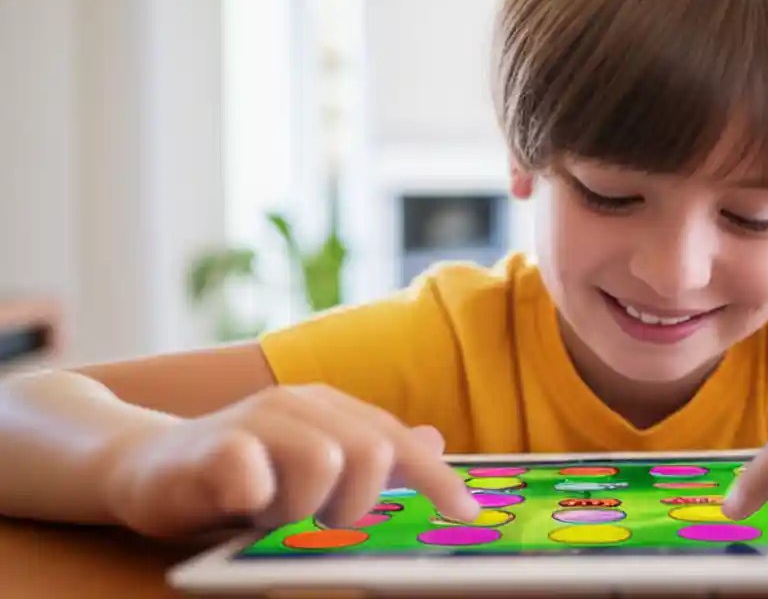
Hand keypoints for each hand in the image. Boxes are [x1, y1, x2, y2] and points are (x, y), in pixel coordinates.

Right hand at [99, 384, 479, 536]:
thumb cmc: (237, 475)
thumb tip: (434, 438)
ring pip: (323, 462)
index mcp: (329, 409)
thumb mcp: (310, 464)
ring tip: (271, 514)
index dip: (438, 479)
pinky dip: (258, 498)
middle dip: (358, 501)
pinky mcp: (211, 446)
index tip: (466, 514)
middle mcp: (297, 405)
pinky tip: (243, 505)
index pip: (400, 440)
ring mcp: (254, 420)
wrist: (142, 465)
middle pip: (372, 450)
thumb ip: (367, 453)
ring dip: (304, 508)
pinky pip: (253, 473)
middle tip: (320, 522)